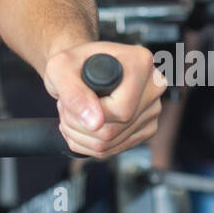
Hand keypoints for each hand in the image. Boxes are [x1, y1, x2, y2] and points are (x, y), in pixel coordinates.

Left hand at [42, 41, 165, 158]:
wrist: (78, 68)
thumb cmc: (71, 63)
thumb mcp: (60, 67)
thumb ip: (74, 92)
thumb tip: (94, 122)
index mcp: (140, 63)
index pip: (120, 110)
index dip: (88, 114)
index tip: (68, 101)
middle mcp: (153, 86)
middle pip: (115, 129)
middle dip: (78, 124)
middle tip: (66, 106)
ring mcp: (153, 109)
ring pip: (111, 143)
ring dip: (80, 134)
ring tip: (72, 112)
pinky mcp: (146, 128)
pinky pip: (113, 149)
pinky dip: (88, 142)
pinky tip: (82, 123)